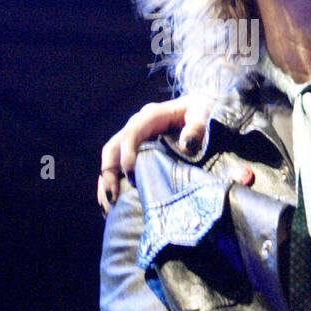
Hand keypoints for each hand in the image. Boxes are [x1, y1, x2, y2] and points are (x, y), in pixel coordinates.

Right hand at [98, 94, 214, 214]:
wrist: (202, 107)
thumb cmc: (203, 110)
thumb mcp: (203, 114)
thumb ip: (197, 128)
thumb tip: (185, 147)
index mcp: (150, 116)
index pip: (131, 135)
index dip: (127, 156)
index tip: (131, 177)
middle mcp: (137, 126)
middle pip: (113, 147)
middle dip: (109, 172)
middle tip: (112, 196)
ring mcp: (135, 137)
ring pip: (111, 157)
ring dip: (106, 179)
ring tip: (109, 204)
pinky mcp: (138, 147)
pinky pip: (119, 162)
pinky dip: (114, 180)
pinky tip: (114, 200)